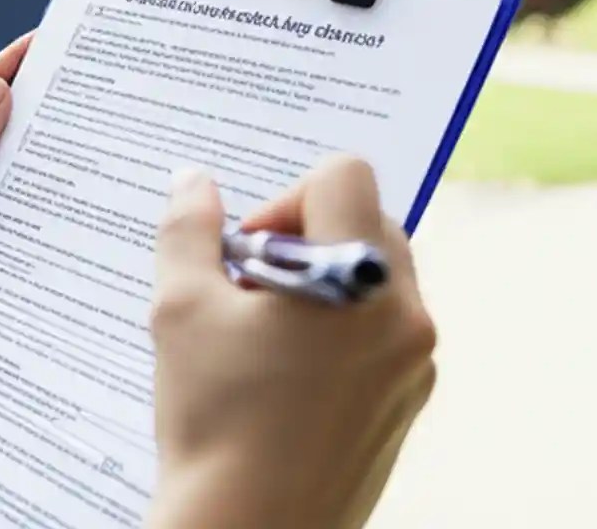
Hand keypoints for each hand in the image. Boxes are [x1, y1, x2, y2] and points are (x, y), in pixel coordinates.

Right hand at [146, 157, 436, 528]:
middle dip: (301, 238)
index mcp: (360, 280)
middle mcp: (406, 316)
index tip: (245, 252)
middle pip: (366, 221)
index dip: (284, 196)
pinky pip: (380, 334)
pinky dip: (336, 331)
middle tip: (244, 289)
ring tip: (258, 338)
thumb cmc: (214, 420)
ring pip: (373, 279)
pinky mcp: (406, 404)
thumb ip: (188, 230)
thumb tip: (193, 181)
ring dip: (318, 283)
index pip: (345, 176)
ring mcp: (414, 365)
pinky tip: (280, 379)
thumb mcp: (181, 308)